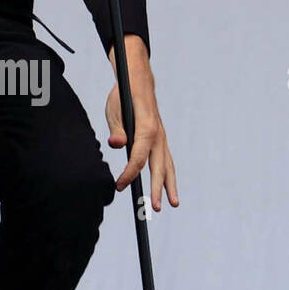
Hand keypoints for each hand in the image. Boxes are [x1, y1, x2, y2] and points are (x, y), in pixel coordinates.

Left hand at [107, 41, 178, 208]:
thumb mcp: (115, 109)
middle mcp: (158, 135)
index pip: (139, 157)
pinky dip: (168, 175)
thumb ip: (117, 129)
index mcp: (146, 128)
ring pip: (168, 165)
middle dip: (157, 188)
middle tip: (157, 208)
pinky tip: (168, 188)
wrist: (139, 81)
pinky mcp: (161, 140)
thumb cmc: (124, 96)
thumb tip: (116, 144)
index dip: (130, 174)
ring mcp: (162, 138)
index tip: (120, 186)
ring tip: (173, 204)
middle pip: (159, 166)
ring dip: (170, 185)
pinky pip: (166, 160)